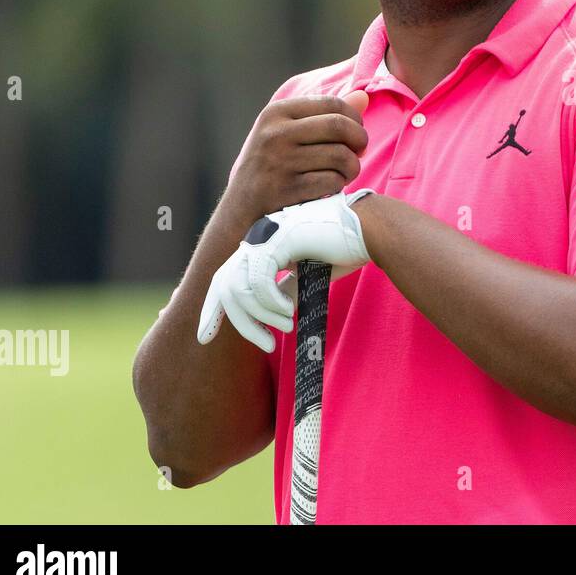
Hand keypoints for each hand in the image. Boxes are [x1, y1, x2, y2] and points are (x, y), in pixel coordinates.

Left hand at [197, 188, 376, 351]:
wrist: (371, 229)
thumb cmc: (346, 249)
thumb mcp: (308, 274)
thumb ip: (285, 288)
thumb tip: (273, 308)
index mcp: (262, 242)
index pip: (224, 277)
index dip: (212, 307)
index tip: (204, 335)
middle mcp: (258, 235)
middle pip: (224, 284)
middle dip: (225, 319)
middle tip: (257, 346)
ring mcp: (266, 234)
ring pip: (240, 287)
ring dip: (260, 316)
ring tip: (285, 327)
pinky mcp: (278, 239)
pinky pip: (260, 281)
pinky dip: (272, 304)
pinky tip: (290, 312)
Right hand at [223, 91, 369, 227]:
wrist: (241, 207)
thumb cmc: (273, 164)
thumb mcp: (289, 131)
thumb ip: (325, 114)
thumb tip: (363, 97)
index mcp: (276, 112)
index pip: (332, 103)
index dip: (354, 119)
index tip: (354, 134)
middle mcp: (275, 134)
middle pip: (339, 126)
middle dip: (359, 140)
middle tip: (359, 153)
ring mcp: (279, 162)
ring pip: (341, 156)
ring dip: (352, 167)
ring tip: (345, 172)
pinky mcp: (286, 190)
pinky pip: (333, 182)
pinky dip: (339, 186)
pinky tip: (329, 188)